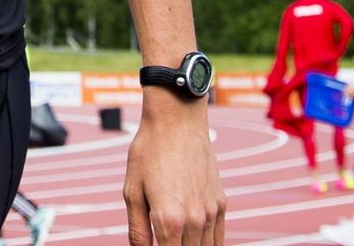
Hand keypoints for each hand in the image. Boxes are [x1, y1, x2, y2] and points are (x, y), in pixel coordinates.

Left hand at [124, 93, 224, 245]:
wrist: (177, 120)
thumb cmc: (148, 152)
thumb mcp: (132, 191)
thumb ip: (137, 229)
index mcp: (168, 220)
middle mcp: (194, 220)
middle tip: (163, 242)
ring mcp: (210, 212)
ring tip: (177, 242)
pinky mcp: (220, 203)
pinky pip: (219, 237)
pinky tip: (197, 244)